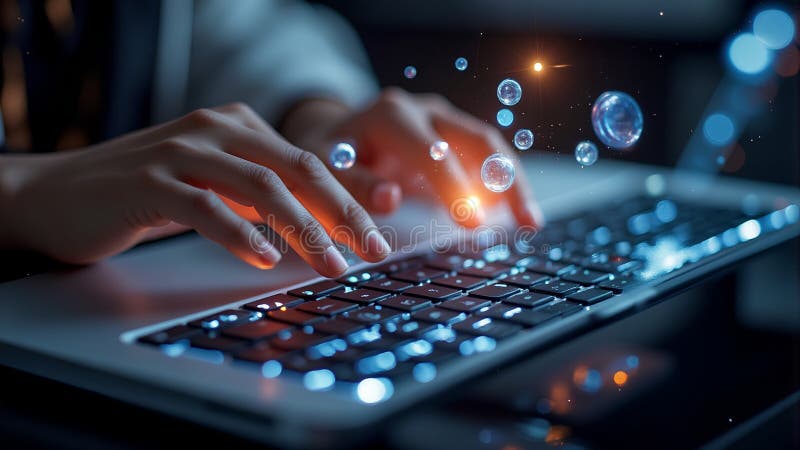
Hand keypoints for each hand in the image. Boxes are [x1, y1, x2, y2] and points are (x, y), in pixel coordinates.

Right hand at [0, 103, 391, 276]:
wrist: (57, 195)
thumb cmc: (147, 195)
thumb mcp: (219, 190)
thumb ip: (269, 198)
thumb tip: (330, 225)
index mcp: (239, 126)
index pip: (311, 161)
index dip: (353, 197)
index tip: (383, 233)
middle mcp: (215, 129)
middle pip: (298, 169)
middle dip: (342, 213)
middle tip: (372, 251)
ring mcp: (180, 152)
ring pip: (260, 186)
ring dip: (303, 229)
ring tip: (330, 265)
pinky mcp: (147, 183)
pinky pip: (205, 207)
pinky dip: (239, 234)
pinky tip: (263, 260)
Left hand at [281, 88, 543, 228]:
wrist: (331, 131)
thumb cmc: (324, 153)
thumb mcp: (321, 167)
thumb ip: (352, 183)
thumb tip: (390, 201)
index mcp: (391, 115)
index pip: (433, 152)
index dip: (454, 187)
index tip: (470, 223)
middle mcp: (424, 111)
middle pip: (478, 140)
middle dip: (504, 180)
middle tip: (526, 221)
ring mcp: (443, 121)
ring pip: (490, 146)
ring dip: (513, 182)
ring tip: (532, 221)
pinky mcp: (453, 138)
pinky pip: (485, 158)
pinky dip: (502, 184)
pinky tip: (515, 214)